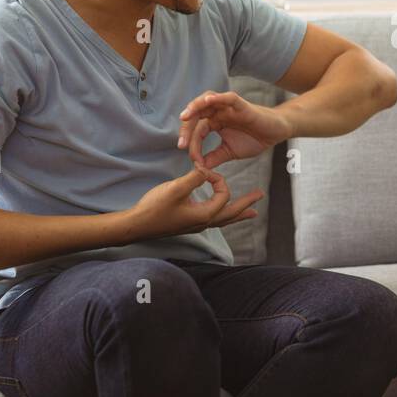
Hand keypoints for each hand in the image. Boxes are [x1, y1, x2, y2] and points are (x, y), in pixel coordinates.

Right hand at [127, 165, 263, 241]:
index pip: (223, 193)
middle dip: (246, 203)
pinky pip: (214, 221)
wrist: (137, 225)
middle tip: (260, 195)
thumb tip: (206, 170)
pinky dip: (225, 217)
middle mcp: (205, 222)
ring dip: (239, 213)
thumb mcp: (176, 188)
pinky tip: (222, 215)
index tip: (203, 170)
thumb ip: (195, 177)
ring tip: (252, 212)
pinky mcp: (189, 224)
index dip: (217, 178)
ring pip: (224, 220)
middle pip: (232, 213)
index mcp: (205, 214)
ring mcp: (197, 226)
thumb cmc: (155, 207)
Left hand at [176, 90, 293, 168]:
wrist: (276, 133)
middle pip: (196, 114)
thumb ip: (214, 157)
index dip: (190, 142)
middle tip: (182, 144)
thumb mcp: (229, 152)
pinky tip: (207, 101)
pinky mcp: (241, 104)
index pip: (196, 129)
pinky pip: (227, 97)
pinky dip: (217, 97)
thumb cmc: (254, 139)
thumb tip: (199, 167)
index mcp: (214, 122)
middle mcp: (219, 112)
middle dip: (186, 128)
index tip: (191, 158)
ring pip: (206, 101)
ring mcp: (229, 107)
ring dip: (194, 107)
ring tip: (185, 117)